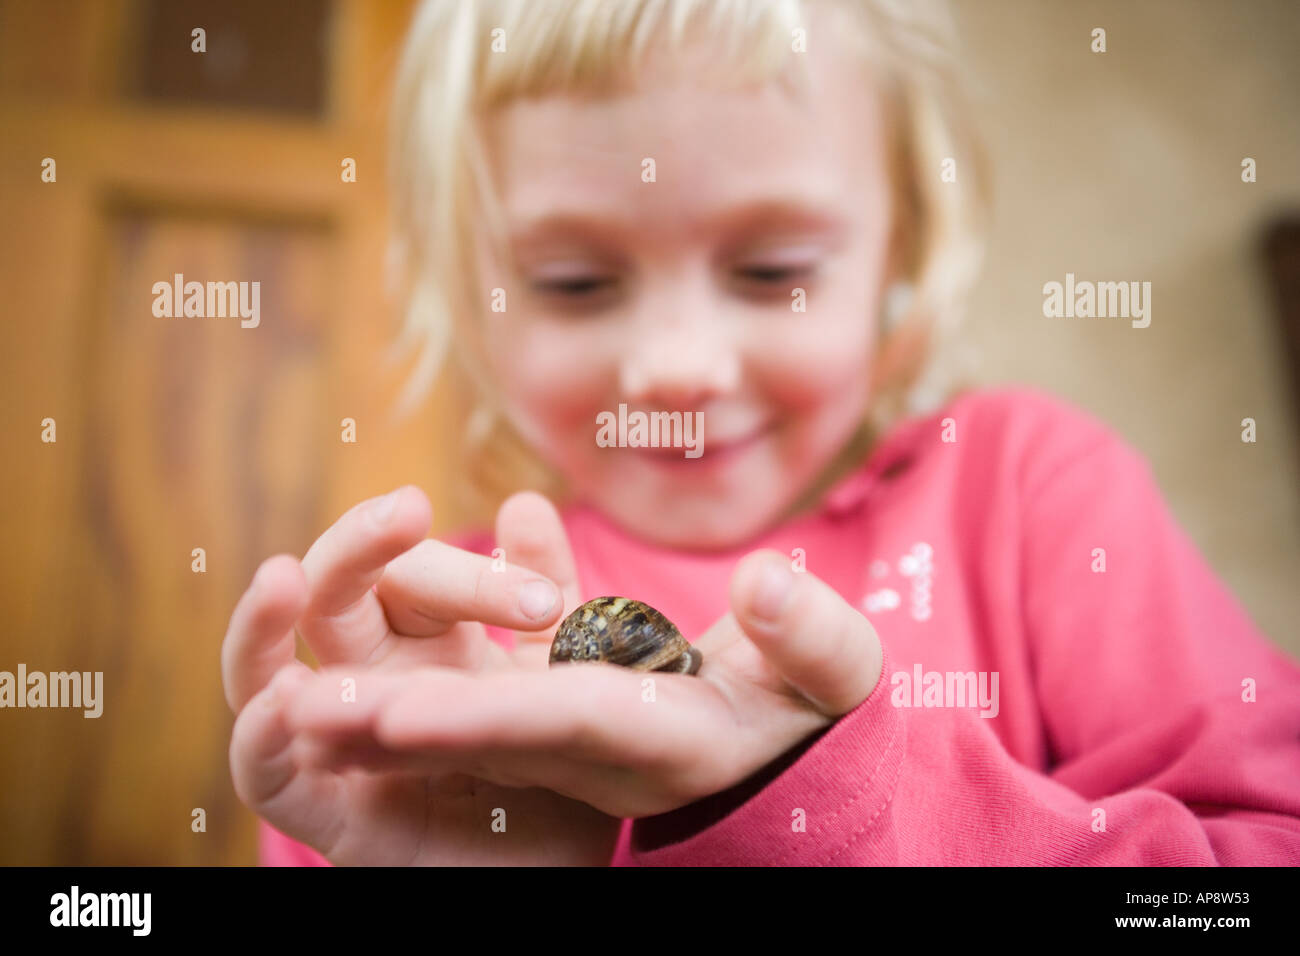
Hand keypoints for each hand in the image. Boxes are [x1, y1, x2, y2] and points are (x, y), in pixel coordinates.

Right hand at [221, 486, 621, 864]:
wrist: (565, 868)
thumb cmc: (555, 768)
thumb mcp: (560, 676)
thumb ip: (545, 595)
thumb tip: (524, 504)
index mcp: (427, 638)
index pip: (416, 572)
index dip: (469, 573)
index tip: (543, 602)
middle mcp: (371, 678)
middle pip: (332, 591)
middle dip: (359, 545)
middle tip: (408, 510)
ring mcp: (338, 742)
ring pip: (266, 670)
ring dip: (262, 622)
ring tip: (280, 578)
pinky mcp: (327, 815)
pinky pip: (265, 775)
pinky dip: (261, 735)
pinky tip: (287, 699)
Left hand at [282, 550, 883, 817]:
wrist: (794, 732)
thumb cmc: (820, 702)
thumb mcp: (835, 674)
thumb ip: (810, 636)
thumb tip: (767, 579)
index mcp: (660, 741)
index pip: (558, 727)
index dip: (476, 722)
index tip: (394, 717)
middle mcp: (599, 742)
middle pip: (485, 729)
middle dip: (393, 723)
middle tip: (297, 714)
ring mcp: (574, 722)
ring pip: (469, 702)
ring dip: (385, 689)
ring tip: (297, 671)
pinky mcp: (566, 693)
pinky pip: (501, 659)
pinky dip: (462, 623)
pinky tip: (431, 578)